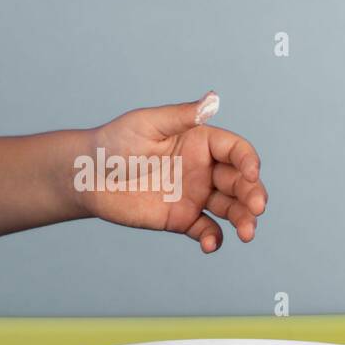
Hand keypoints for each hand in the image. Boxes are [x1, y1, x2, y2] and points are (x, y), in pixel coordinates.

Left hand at [74, 91, 266, 252]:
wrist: (87, 175)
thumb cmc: (113, 142)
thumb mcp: (146, 124)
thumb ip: (181, 116)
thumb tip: (213, 99)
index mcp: (199, 141)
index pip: (236, 150)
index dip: (249, 161)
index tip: (250, 174)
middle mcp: (203, 168)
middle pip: (241, 182)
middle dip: (254, 195)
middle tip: (257, 209)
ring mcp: (194, 194)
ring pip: (231, 208)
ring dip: (243, 219)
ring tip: (246, 233)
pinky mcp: (181, 218)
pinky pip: (206, 230)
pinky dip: (214, 239)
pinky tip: (210, 244)